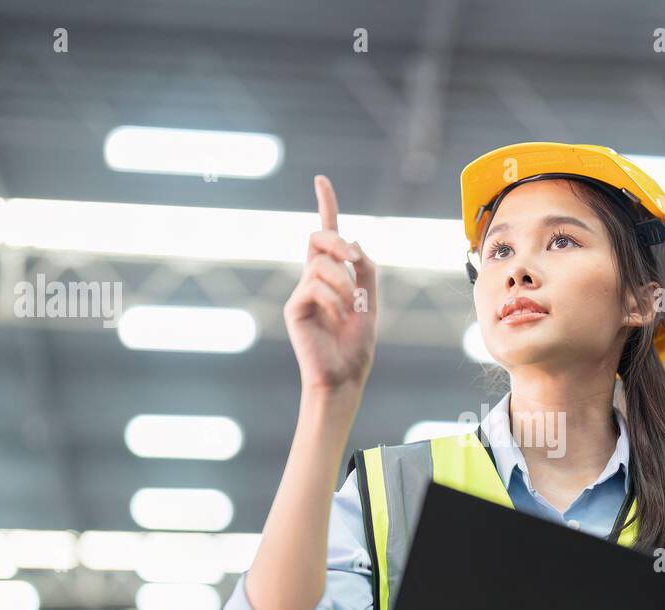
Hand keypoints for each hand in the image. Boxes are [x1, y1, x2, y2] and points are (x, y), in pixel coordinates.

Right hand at [283, 174, 377, 393]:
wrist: (343, 375)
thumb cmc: (356, 343)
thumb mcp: (370, 300)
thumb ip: (365, 270)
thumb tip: (353, 242)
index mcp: (334, 274)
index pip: (327, 234)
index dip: (325, 206)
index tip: (321, 180)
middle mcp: (314, 278)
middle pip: (319, 238)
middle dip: (337, 240)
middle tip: (354, 257)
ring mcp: (302, 291)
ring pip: (321, 264)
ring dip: (343, 283)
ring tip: (351, 307)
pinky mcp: (294, 307)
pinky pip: (314, 287)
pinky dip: (334, 300)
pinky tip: (339, 317)